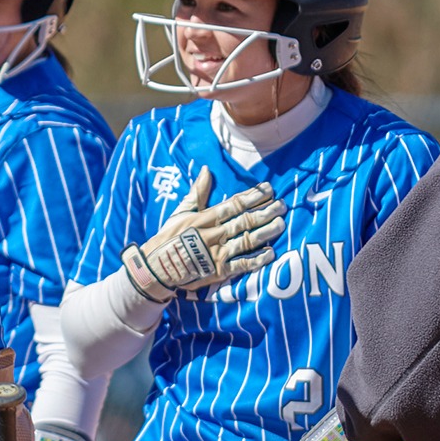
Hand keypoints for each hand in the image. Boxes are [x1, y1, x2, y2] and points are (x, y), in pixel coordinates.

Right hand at [122, 167, 285, 299]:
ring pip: (247, 240)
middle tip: (282, 205)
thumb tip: (206, 170)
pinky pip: (242, 264)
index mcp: (205, 218)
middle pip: (245, 221)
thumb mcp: (180, 212)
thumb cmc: (168, 237)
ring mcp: (217, 253)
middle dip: (266, 212)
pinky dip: (257, 259)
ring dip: (266, 232)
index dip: (253, 197)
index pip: (234, 204)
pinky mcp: (219, 271)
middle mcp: (214, 234)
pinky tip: (271, 252)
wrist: (157, 267)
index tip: (269, 190)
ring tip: (281, 224)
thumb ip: (197, 192)